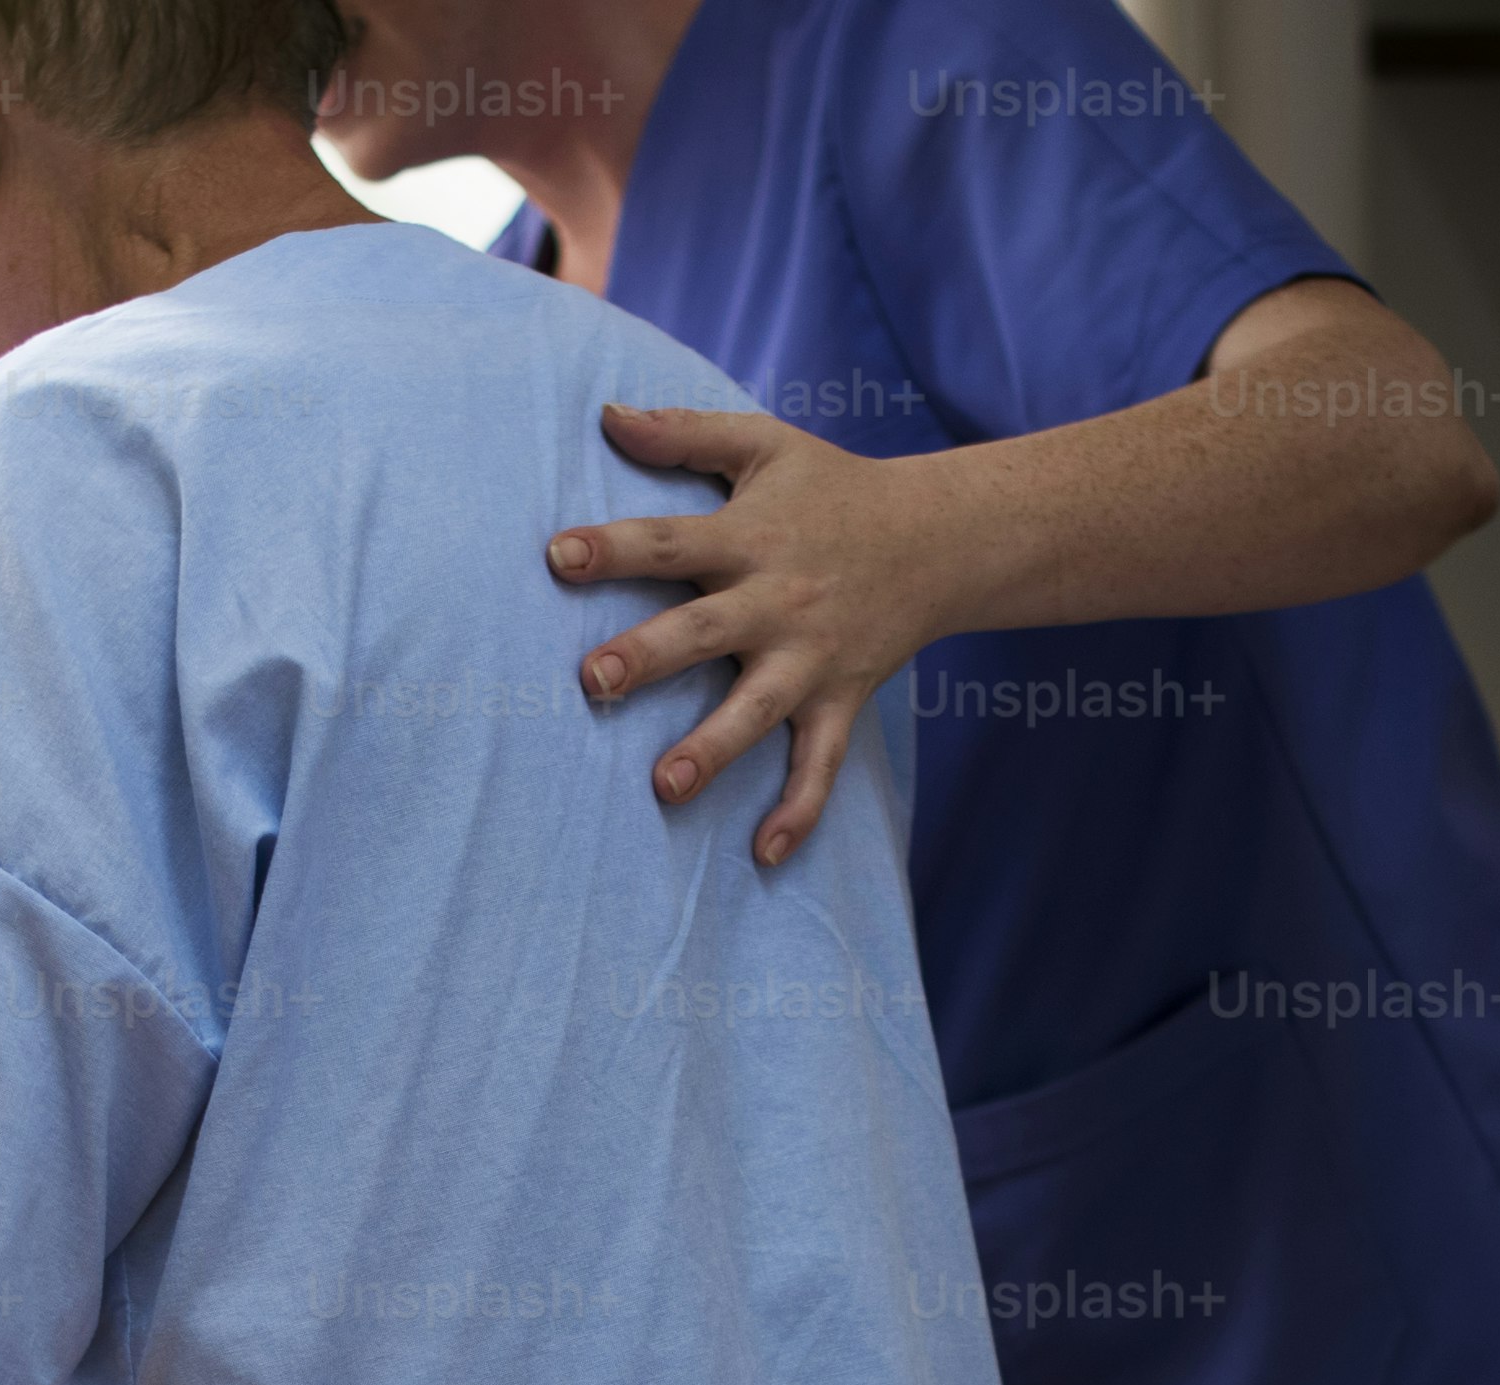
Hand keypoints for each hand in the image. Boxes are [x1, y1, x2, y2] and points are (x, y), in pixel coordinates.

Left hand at [553, 401, 993, 870]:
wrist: (941, 537)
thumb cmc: (835, 489)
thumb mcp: (765, 445)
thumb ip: (685, 432)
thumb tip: (607, 415)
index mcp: (750, 539)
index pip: (670, 540)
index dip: (613, 549)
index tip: (558, 558)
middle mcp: (778, 602)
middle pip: (704, 630)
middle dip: (649, 657)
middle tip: (591, 681)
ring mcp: (811, 659)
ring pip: (757, 710)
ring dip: (713, 748)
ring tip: (665, 786)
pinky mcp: (841, 700)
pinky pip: (821, 764)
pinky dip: (800, 811)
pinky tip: (765, 854)